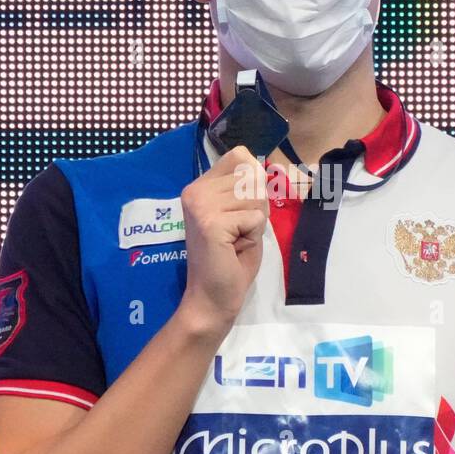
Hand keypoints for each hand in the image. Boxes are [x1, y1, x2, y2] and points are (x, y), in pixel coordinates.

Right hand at [177, 145, 268, 334]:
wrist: (213, 297)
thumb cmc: (231, 259)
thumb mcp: (243, 212)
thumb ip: (248, 186)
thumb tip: (259, 164)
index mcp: (200, 186)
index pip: (240, 156)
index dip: (253, 183)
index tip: (239, 212)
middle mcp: (195, 190)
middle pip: (252, 176)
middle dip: (257, 207)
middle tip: (238, 232)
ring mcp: (200, 205)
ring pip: (256, 196)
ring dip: (255, 222)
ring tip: (236, 240)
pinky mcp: (210, 222)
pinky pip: (255, 217)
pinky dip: (253, 235)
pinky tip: (234, 248)